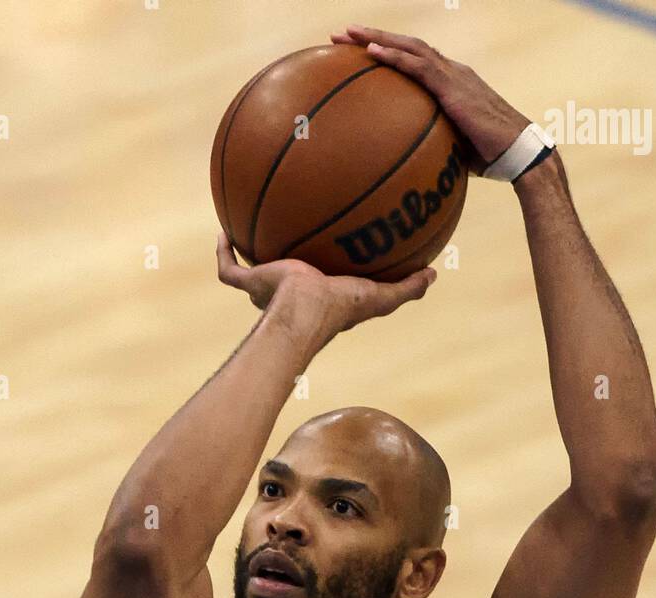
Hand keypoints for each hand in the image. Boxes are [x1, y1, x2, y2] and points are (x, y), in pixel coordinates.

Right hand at [216, 231, 435, 338]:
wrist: (301, 313)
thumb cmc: (338, 310)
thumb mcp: (379, 298)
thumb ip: (406, 289)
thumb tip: (434, 274)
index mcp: (317, 298)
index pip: (319, 284)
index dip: (321, 272)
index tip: (329, 253)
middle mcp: (288, 295)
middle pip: (282, 277)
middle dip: (280, 264)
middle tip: (287, 236)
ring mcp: (265, 291)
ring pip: (251, 273)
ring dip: (248, 254)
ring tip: (248, 225)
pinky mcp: (250, 283)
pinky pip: (228, 269)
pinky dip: (223, 252)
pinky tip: (221, 229)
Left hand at [330, 24, 529, 168]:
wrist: (519, 154)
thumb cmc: (493, 158)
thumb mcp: (457, 149)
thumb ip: (435, 146)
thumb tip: (412, 166)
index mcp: (453, 83)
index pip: (416, 61)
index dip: (390, 53)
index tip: (360, 53)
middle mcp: (453, 72)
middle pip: (408, 46)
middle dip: (374, 37)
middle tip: (342, 35)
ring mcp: (454, 76)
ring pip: (410, 47)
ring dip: (377, 38)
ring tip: (347, 34)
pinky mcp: (454, 87)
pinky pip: (418, 66)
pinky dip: (394, 57)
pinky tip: (371, 53)